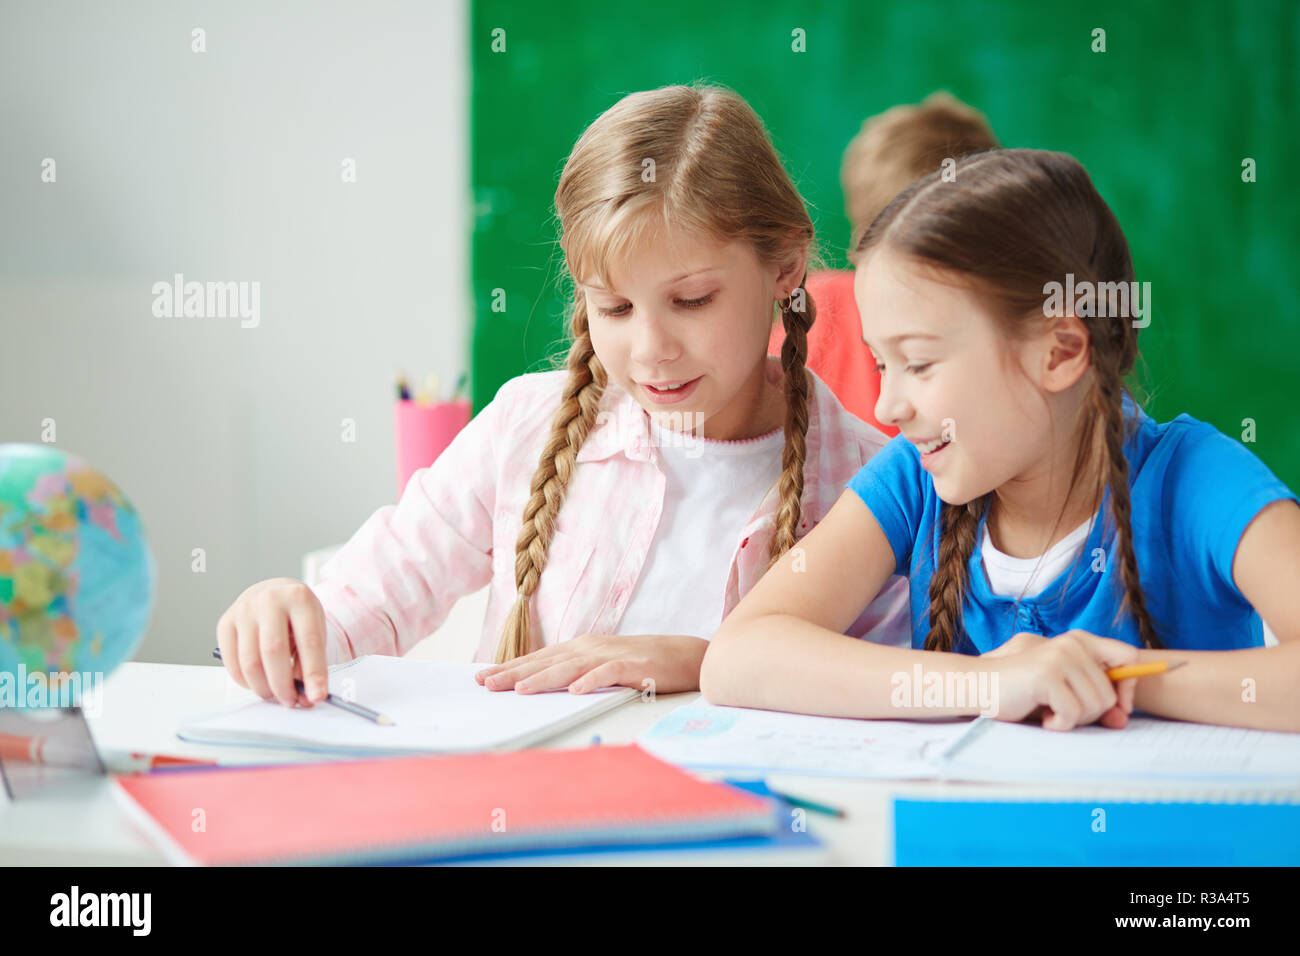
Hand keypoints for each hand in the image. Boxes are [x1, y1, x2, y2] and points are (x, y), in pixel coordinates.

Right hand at [215, 577, 328, 707]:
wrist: (273, 592)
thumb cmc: (296, 614)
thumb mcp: (314, 628)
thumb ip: (310, 660)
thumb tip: (305, 696)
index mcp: (299, 597)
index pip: (309, 641)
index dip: (313, 673)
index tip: (316, 696)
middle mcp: (269, 600)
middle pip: (273, 652)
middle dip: (283, 685)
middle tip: (291, 701)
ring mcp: (244, 610)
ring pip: (250, 662)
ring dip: (263, 687)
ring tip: (275, 694)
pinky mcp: (225, 623)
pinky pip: (232, 663)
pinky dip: (245, 682)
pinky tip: (258, 682)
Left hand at [474, 633, 708, 695]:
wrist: (686, 655)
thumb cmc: (642, 663)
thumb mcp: (601, 665)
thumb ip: (574, 671)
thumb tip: (541, 683)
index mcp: (581, 648)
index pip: (539, 658)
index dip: (510, 667)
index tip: (482, 677)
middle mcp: (590, 648)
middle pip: (547, 661)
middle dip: (514, 673)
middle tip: (486, 684)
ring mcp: (611, 655)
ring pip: (571, 667)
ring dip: (544, 678)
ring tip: (520, 689)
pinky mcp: (634, 666)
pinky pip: (609, 673)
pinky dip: (591, 681)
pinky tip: (576, 691)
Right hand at [982, 629, 1138, 730]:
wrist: (977, 686)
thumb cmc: (1021, 690)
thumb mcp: (1064, 689)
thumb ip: (1093, 700)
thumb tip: (1121, 720)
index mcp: (1079, 640)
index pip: (1129, 657)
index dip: (1127, 688)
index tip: (1114, 707)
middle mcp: (1072, 643)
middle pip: (1110, 694)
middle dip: (1089, 714)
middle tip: (1060, 710)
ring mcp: (1059, 657)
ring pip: (1095, 706)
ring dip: (1072, 719)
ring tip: (1047, 710)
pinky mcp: (1046, 675)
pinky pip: (1072, 714)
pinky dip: (1057, 724)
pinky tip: (1040, 715)